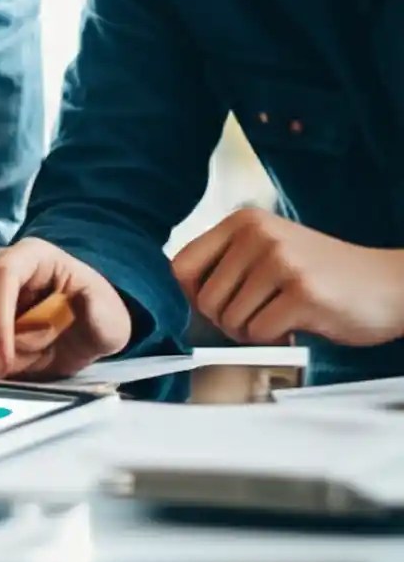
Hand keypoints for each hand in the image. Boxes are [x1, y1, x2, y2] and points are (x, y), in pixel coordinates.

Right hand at [0, 238, 129, 379]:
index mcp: (32, 256)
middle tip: (25, 365)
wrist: (88, 330)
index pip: (2, 276)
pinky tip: (24, 360)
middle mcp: (0, 269)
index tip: (3, 355)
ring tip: (37, 355)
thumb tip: (85, 303)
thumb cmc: (98, 315)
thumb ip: (101, 312)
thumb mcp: (111, 316)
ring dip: (2, 355)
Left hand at [172, 209, 403, 346]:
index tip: (222, 302)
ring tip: (282, 315)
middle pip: (205, 300)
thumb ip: (227, 262)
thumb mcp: (268, 250)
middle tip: (261, 314)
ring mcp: (281, 261)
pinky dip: (274, 339)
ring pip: (230, 320)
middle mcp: (258, 234)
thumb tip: (179, 294)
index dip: (194, 295)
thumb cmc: (320, 276)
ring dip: (251, 331)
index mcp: (242, 221)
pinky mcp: (302, 292)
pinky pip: (260, 333)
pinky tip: (298, 323)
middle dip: (227, 321)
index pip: (181, 266)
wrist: (390, 284)